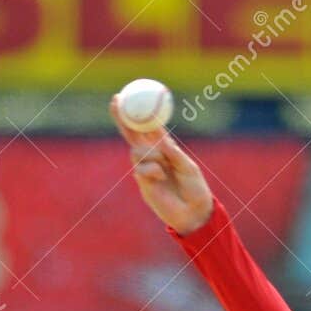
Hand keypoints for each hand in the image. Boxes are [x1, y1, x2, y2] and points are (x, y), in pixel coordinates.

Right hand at [109, 98, 213, 233]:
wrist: (194, 214)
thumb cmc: (195, 189)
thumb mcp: (188, 167)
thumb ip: (174, 153)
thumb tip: (162, 139)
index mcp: (164, 148)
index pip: (147, 127)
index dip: (138, 113)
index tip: (127, 97)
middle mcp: (153, 156)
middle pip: (132, 134)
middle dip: (122, 118)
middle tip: (115, 101)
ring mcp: (146, 169)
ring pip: (136, 151)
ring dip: (149, 154)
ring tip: (163, 165)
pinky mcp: (143, 183)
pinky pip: (140, 169)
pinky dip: (151, 169)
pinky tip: (161, 176)